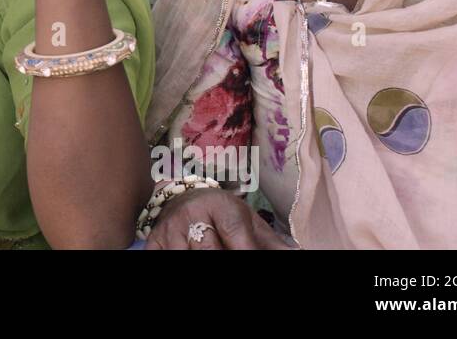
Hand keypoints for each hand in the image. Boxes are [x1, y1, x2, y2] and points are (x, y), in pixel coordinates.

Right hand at [143, 187, 293, 249]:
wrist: (181, 195)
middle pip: (208, 250)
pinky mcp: (153, 241)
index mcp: (220, 205)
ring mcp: (169, 230)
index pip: (235, 232)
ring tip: (212, 254)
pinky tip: (190, 256)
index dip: (246, 251)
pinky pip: (161, 259)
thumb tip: (303, 253)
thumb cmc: (222, 214)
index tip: (255, 259)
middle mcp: (191, 214)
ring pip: (184, 256)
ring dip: (198, 260)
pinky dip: (174, 260)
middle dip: (223, 259)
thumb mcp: (248, 220)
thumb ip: (272, 243)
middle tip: (231, 257)